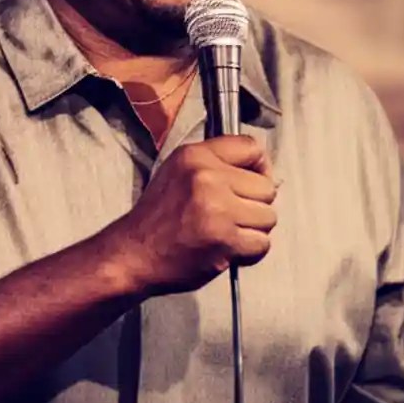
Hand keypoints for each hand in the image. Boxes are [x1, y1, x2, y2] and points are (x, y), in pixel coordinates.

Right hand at [104, 135, 277, 296]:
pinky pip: (262, 244)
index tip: (253, 182)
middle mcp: (207, 177)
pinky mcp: (223, 239)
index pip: (252, 148)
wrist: (135, 254)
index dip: (259, 168)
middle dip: (256, 205)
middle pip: (266, 187)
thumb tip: (258, 168)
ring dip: (254, 230)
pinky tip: (229, 248)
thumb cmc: (157, 218)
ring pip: (268, 217)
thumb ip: (215, 163)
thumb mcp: (178, 172)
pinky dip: (250, 252)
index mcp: (195, 156)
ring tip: (229, 232)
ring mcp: (217, 209)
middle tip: (233, 215)